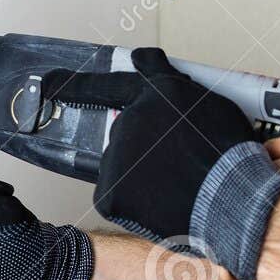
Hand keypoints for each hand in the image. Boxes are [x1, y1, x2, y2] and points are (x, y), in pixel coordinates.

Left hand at [48, 47, 256, 240]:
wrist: (232, 202)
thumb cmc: (231, 156)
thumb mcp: (212, 103)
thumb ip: (176, 86)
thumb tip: (158, 75)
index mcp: (156, 95)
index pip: (111, 83)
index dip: (75, 82)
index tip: (47, 83)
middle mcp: (129, 120)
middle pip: (126, 134)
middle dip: (145, 147)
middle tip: (179, 166)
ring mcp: (116, 156)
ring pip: (122, 166)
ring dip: (142, 176)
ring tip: (178, 188)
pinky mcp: (109, 192)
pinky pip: (117, 196)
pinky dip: (135, 204)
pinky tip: (163, 204)